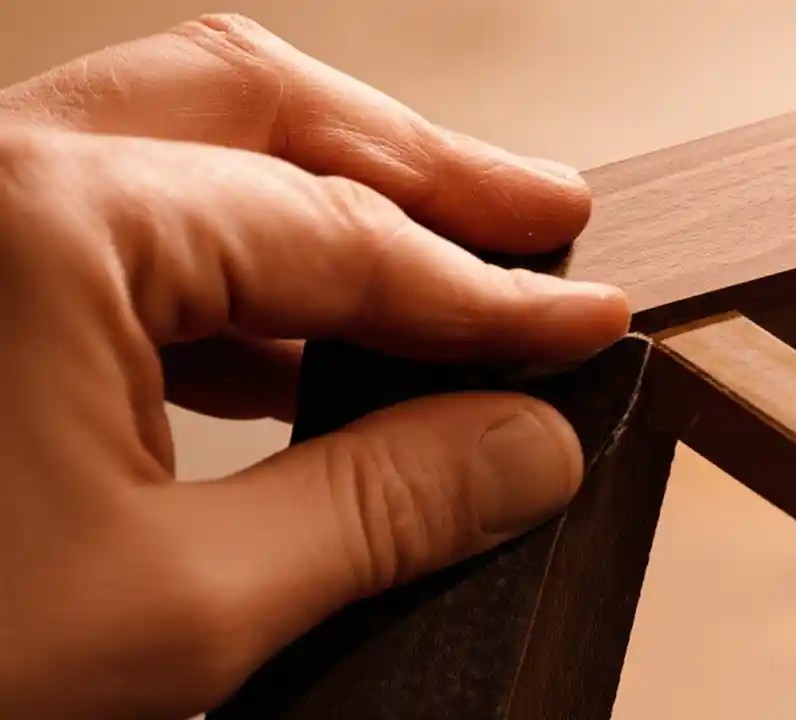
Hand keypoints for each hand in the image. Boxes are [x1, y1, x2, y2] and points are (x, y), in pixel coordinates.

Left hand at [0, 14, 627, 719]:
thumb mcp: (175, 616)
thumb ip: (383, 510)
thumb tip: (530, 449)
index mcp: (42, 228)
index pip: (339, 239)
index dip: (489, 293)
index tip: (588, 315)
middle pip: (267, 111)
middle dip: (424, 169)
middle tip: (542, 215)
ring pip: (191, 140)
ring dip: (336, 196)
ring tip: (454, 255)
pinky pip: (125, 217)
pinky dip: (242, 259)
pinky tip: (312, 334)